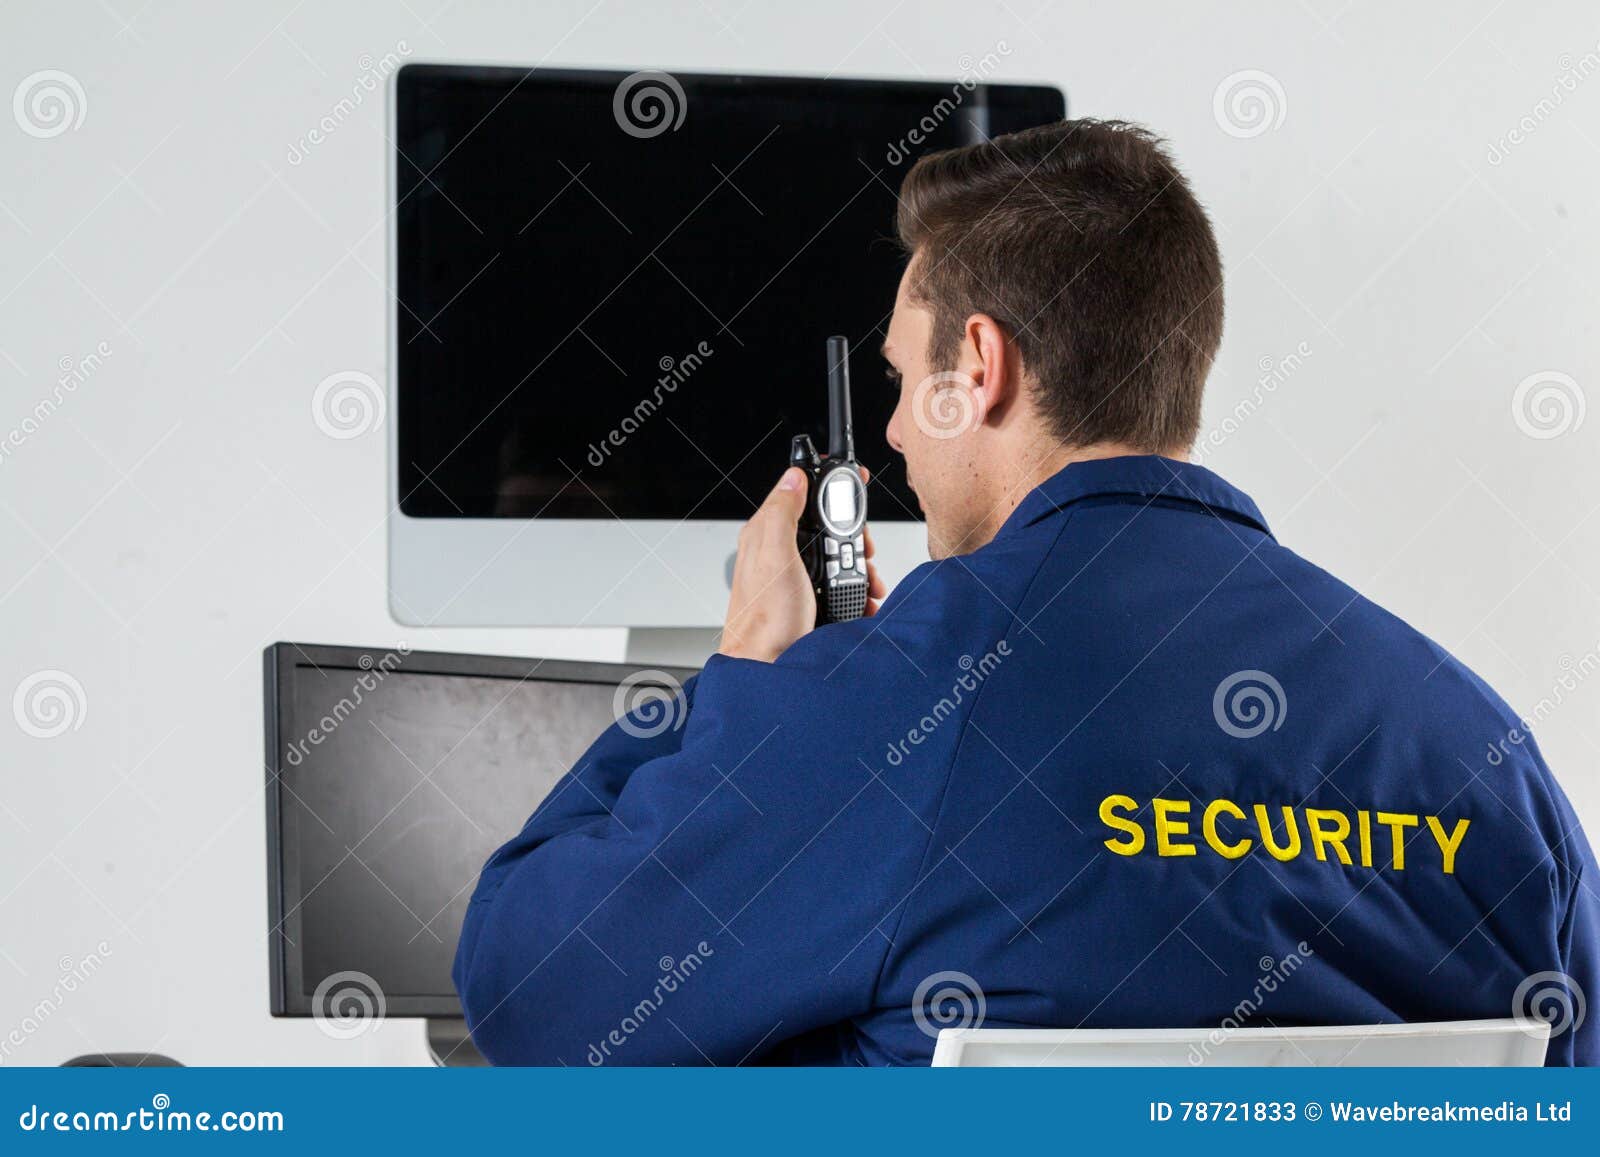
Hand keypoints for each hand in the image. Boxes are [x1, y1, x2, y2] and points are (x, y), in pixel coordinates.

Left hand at [718, 465, 886, 663]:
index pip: (799, 492)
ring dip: (858, 567)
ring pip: (837, 555)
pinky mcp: (809, 598)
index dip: (828, 485)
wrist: (768, 669)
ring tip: (865, 582)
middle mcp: (779, 553)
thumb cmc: (764, 621)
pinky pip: (840, 584)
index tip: (856, 481)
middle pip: (825, 525)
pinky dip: (856, 590)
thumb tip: (793, 477)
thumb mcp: (775, 557)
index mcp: (766, 534)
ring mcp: (796, 577)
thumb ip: (783, 513)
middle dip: (852, 535)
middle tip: (863, 549)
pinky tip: (861, 600)